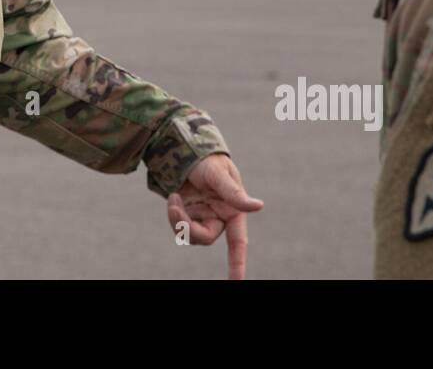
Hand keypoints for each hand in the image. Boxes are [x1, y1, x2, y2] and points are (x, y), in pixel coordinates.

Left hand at [166, 153, 263, 279]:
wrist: (186, 150)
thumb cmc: (208, 160)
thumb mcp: (219, 174)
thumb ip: (235, 193)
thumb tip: (259, 206)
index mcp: (233, 210)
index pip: (238, 242)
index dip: (237, 263)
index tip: (236, 282)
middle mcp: (219, 216)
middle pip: (206, 237)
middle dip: (189, 227)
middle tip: (175, 208)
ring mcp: (202, 216)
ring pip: (190, 234)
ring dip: (178, 219)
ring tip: (174, 197)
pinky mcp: (188, 214)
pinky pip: (179, 226)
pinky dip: (173, 214)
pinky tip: (173, 197)